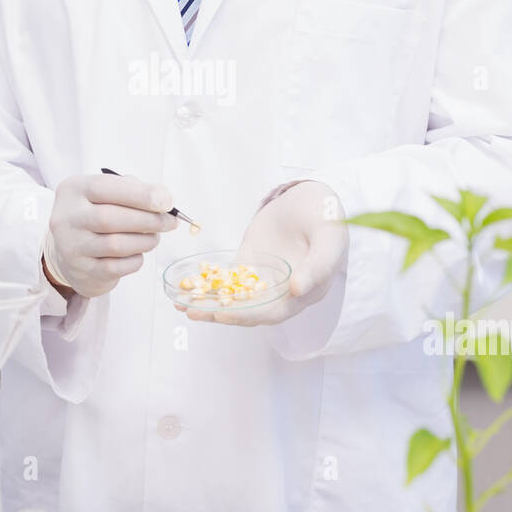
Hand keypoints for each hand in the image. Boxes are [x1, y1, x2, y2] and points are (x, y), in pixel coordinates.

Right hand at [44, 173, 176, 297]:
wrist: (70, 252)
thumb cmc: (95, 216)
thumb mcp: (105, 194)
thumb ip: (131, 189)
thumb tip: (162, 199)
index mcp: (74, 190)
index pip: (104, 187)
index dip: (139, 194)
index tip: (166, 201)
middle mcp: (67, 218)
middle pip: (109, 218)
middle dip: (148, 220)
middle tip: (169, 222)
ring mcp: (72, 246)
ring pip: (115, 245)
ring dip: (145, 241)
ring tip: (154, 237)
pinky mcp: (82, 271)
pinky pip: (116, 267)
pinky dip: (135, 259)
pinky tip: (138, 253)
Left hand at [177, 181, 347, 325]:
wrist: (313, 196)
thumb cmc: (328, 217)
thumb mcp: (329, 238)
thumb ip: (318, 265)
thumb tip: (298, 291)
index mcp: (307, 292)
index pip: (275, 311)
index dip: (250, 315)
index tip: (225, 314)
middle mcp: (284, 292)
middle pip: (249, 311)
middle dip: (220, 313)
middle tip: (193, 310)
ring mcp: (265, 279)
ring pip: (235, 298)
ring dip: (209, 303)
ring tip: (182, 303)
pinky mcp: (250, 265)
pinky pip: (227, 279)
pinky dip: (208, 284)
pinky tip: (185, 286)